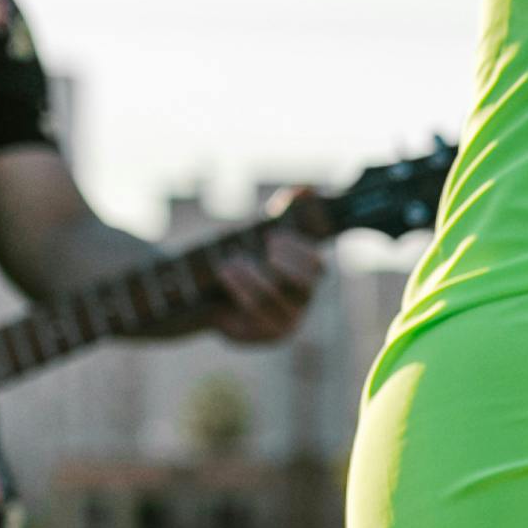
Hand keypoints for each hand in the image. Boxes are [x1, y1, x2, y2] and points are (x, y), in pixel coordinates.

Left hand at [208, 210, 323, 346]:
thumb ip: (286, 214)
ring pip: (270, 300)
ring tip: (228, 263)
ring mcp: (280, 325)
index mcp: (306, 280)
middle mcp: (299, 305)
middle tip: (259, 252)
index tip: (272, 238)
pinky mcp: (256, 337)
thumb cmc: (245, 263)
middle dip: (282, 267)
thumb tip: (305, 189)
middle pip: (302, 288)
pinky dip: (237, 293)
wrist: (210, 298)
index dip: (298, 253)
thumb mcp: (263, 237)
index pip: (317, 269)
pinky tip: (224, 277)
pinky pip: (249, 317)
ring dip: (250, 278)